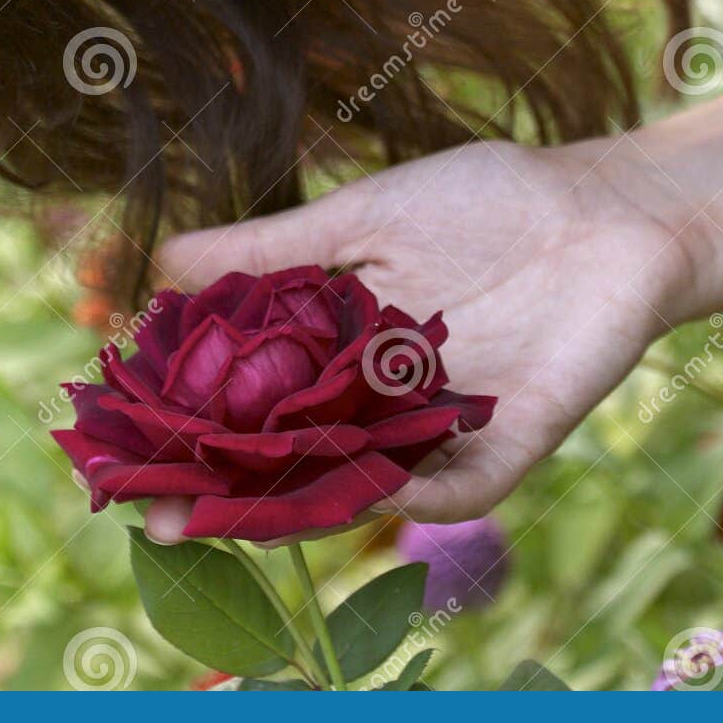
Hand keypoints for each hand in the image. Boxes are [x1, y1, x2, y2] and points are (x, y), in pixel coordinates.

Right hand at [142, 136, 697, 543]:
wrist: (600, 207)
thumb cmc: (482, 202)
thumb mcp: (364, 216)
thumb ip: (274, 249)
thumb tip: (162, 259)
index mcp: (338, 347)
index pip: (250, 398)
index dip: (190, 427)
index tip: (123, 451)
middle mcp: (379, 399)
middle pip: (291, 456)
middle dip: (226, 491)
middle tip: (158, 518)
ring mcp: (441, 427)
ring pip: (361, 481)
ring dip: (302, 506)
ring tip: (237, 521)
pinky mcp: (508, 441)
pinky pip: (459, 486)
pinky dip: (419, 495)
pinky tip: (374, 492)